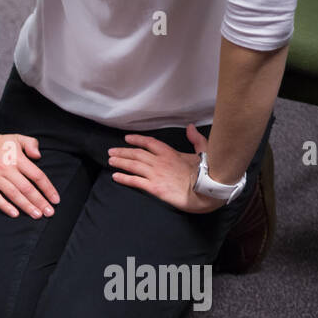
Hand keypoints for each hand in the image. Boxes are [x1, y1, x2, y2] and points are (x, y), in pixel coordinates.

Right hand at [0, 133, 59, 219]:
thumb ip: (31, 144)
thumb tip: (38, 157)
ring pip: (13, 194)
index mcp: (17, 158)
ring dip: (26, 206)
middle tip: (49, 213)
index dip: (47, 188)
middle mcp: (7, 169)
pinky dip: (5, 206)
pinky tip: (15, 214)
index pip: (37, 175)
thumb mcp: (16, 138)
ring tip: (37, 215)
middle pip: (27, 188)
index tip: (55, 199)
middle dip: (40, 201)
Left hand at [108, 125, 224, 213]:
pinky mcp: (154, 187)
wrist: (207, 190)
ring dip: (120, 162)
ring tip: (110, 160)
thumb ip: (195, 139)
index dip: (137, 140)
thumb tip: (190, 127)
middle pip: (137, 154)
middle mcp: (160, 162)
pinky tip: (115, 176)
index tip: (127, 138)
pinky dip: (123, 178)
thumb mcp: (204, 151)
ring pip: (133, 165)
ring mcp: (156, 174)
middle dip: (123, 152)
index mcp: (170, 153)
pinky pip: (135, 181)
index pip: (149, 143)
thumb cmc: (207, 173)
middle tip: (111, 151)